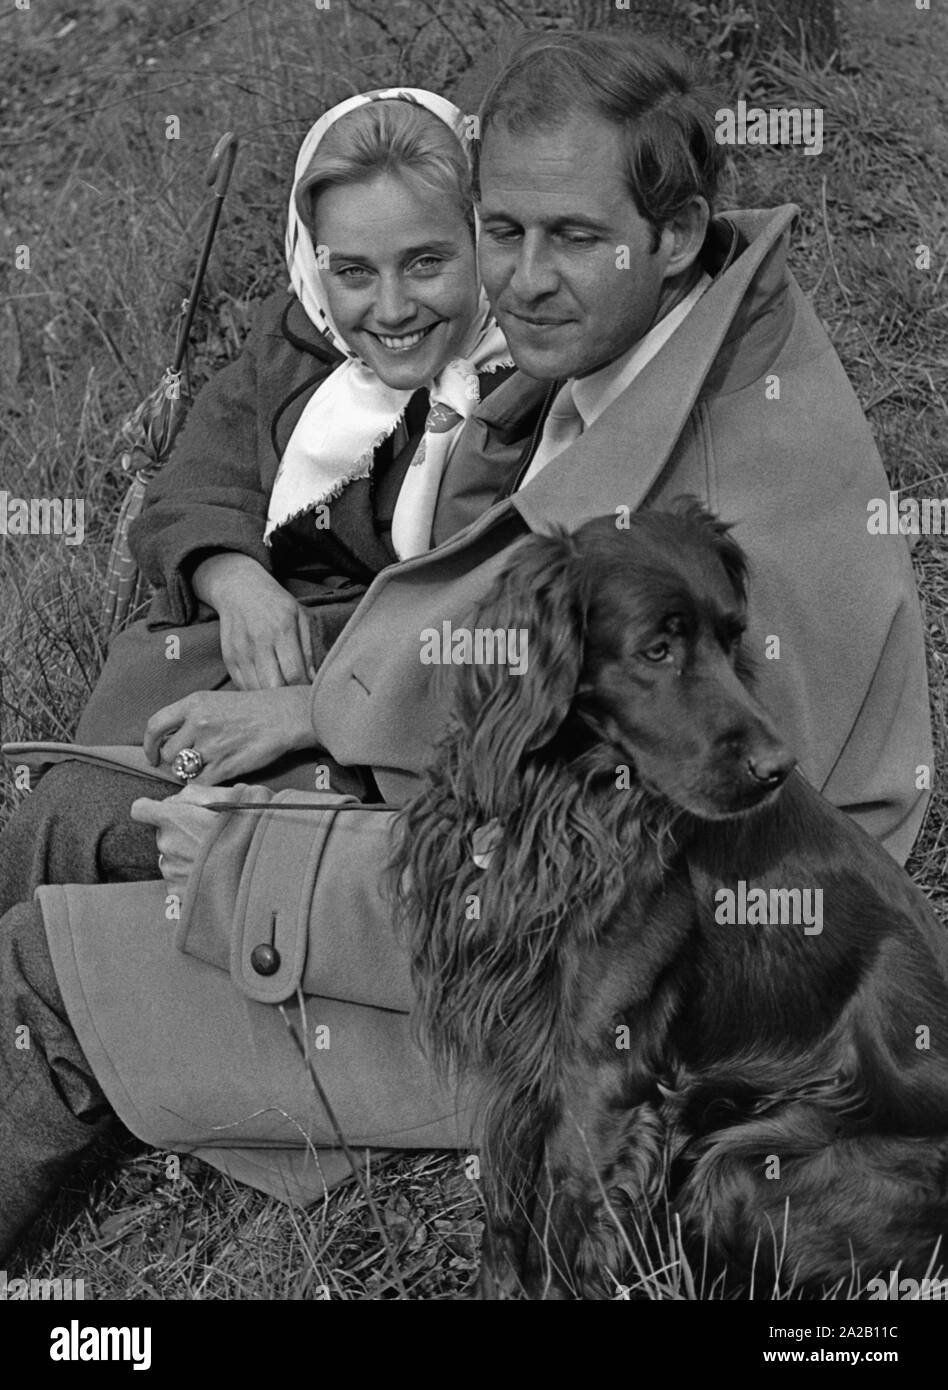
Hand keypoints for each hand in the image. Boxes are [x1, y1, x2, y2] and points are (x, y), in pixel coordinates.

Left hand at [130, 783, 247, 897]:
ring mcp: (172, 872)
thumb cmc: (252, 832)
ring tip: (217, 859)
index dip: (154, 810)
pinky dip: (193, 879)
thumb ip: (198, 793)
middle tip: (211, 837)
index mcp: (174, 819)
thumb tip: (179, 798)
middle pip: (163, 835)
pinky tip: (215, 875)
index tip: (171, 814)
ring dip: (188, 858)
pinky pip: (179, 882)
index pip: (142, 809)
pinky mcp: (179, 895)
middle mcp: (167, 846)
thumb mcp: (233, 797)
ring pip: (172, 859)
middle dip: (182, 834)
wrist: (267, 873)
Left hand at [144, 686, 312, 783]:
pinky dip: (204, 784)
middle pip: (168, 754)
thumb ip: (192, 717)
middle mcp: (198, 723)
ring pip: (183, 771)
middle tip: (190, 762)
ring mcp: (211, 746)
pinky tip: (216, 776)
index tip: (153, 755)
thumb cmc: (254, 708)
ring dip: (190, 774)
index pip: (155, 725)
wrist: (285, 716)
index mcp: (194, 703)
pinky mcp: (225, 766)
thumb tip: (172, 741)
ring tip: (207, 767)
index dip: (150, 745)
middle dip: (176, 762)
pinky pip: (201, 783)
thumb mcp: (216, 701)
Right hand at [191, 553, 315, 689]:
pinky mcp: (228, 657)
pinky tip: (266, 687)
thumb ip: (309, 649)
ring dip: (270, 697)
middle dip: (287, 696)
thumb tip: (314, 678)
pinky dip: (255, 692)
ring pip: (256, 689)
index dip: (303, 687)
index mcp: (282, 629)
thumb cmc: (276, 604)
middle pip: (273, 685)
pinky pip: (242, 686)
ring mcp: (241, 651)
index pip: (293, 672)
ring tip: (281, 693)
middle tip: (295, 696)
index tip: (309, 690)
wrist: (239, 589)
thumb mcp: (300, 617)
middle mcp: (258, 641)